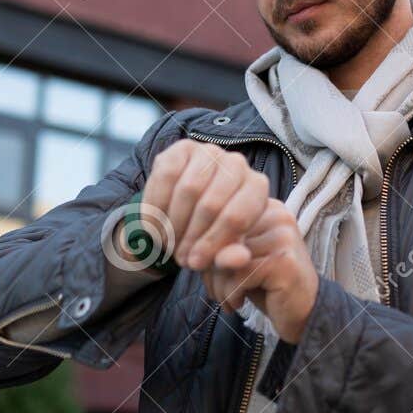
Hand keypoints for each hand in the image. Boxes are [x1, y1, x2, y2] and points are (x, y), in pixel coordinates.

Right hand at [140, 139, 270, 271]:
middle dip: (191, 237)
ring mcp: (210, 152)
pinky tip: (155, 225)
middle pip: (211, 205)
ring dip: (173, 223)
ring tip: (168, 244)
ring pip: (188, 190)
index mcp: (256, 188)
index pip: (236, 217)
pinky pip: (166, 177)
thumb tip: (237, 259)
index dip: (213, 244)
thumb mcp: (225, 248)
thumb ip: (232, 255)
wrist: (190, 208)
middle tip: (180, 257)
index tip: (196, 264)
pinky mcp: (182, 148)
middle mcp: (237, 164)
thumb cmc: (214, 230)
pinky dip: (157, 206)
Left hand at [201, 198, 318, 343]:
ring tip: (228, 299)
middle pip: (222, 237)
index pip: (219, 219)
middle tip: (217, 292)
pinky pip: (239, 275)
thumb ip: (218, 250)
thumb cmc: (267, 284)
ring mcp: (282, 236)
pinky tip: (238, 304)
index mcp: (265, 207)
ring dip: (220, 286)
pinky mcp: (283, 261)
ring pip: (227, 258)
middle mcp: (277, 215)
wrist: (304, 312)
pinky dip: (231, 295)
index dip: (205, 248)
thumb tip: (195, 255)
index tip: (206, 272)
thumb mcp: (238, 261)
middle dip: (210, 270)